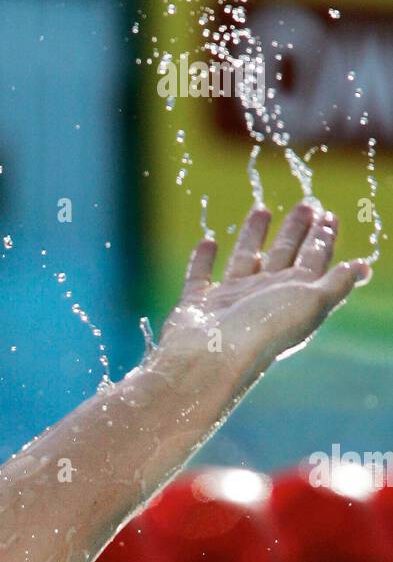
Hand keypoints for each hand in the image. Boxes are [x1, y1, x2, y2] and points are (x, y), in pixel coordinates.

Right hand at [159, 203, 371, 388]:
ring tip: (261, 209)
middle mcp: (262, 298)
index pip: (313, 261)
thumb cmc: (264, 329)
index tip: (329, 215)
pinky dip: (202, 260)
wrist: (211, 356)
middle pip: (283, 257)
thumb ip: (336, 283)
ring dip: (254, 236)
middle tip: (307, 204)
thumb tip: (363, 268)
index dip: (323, 239)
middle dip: (297, 231)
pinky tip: (208, 241)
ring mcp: (228, 301)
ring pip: (244, 260)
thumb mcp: (312, 301)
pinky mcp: (196, 305)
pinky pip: (199, 276)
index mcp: (291, 296)